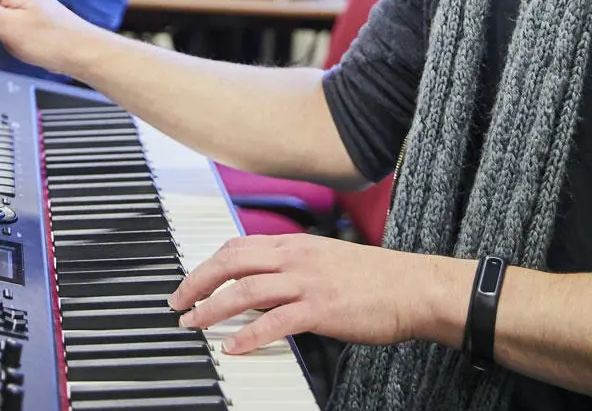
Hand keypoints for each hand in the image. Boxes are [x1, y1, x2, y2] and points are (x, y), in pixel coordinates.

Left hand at [167, 234, 469, 354]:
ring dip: (212, 308)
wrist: (413, 288)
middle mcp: (296, 257)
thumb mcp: (326, 261)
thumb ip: (293, 267)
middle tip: (177, 303)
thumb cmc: (375, 279)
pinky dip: (248, 335)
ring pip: (245, 290)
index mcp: (296, 244)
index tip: (189, 282)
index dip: (207, 264)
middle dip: (197, 282)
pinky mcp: (320, 310)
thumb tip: (261, 284)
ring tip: (194, 324)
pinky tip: (232, 347)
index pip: (238, 246)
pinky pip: (274, 322)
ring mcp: (307, 282)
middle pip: (231, 263)